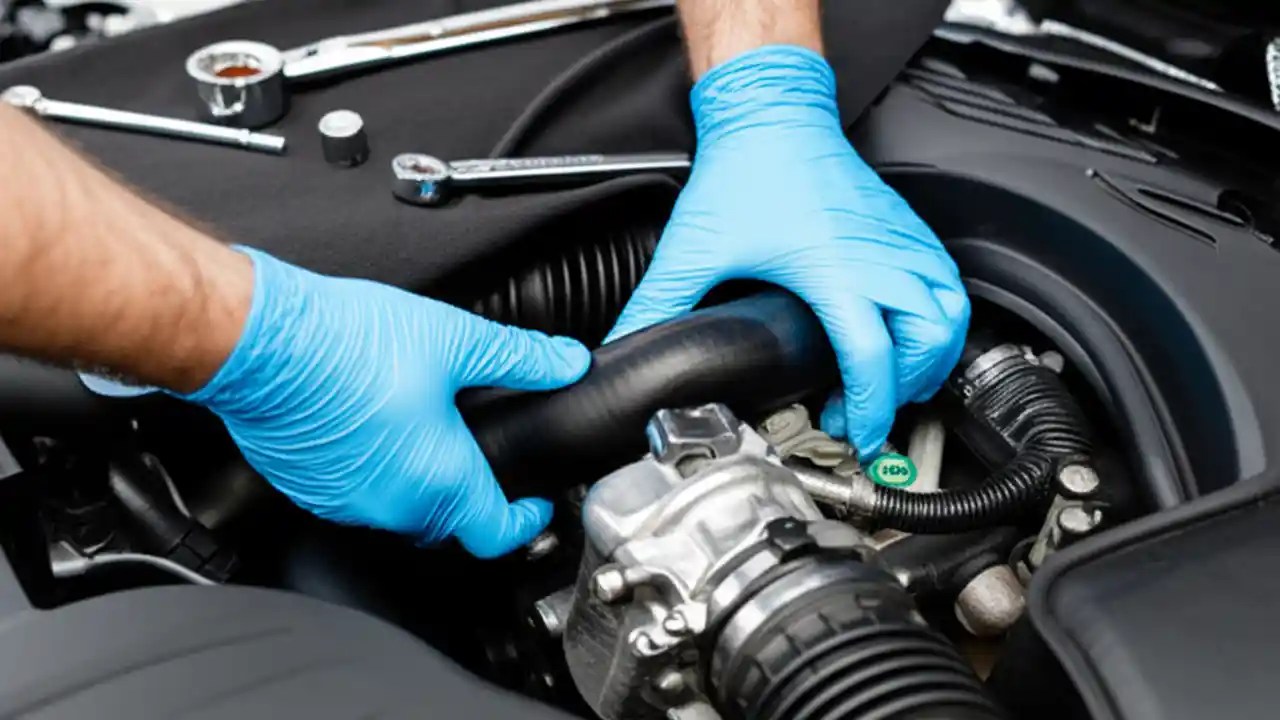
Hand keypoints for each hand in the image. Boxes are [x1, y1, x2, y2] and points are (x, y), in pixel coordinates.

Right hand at [184, 248, 590, 557]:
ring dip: (418, 482)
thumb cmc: (344, 344)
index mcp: (439, 479)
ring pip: (399, 510)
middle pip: (449, 522)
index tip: (531, 502)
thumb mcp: (454, 340)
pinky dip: (373, 474)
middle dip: (471, 494)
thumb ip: (519, 357)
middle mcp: (392, 504)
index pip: (498, 534)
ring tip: (423, 429)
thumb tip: (563, 362)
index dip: (525, 520)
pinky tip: (372, 429)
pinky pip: (356, 497)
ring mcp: (346, 504)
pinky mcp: (309, 491)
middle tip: (478, 453)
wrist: (262, 343)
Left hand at [607, 46, 968, 456]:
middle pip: (928, 343)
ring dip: (933, 355)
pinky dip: (941, 317)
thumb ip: (658, 304)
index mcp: (834, 270)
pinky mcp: (905, 226)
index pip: (874, 360)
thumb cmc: (745, 169)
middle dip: (905, 389)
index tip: (853, 434)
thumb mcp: (695, 247)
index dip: (868, 408)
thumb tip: (626, 345)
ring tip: (898, 379)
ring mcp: (898, 240)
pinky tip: (912, 330)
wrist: (771, 111)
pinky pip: (947, 280)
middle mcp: (879, 257)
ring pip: (950, 312)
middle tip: (866, 409)